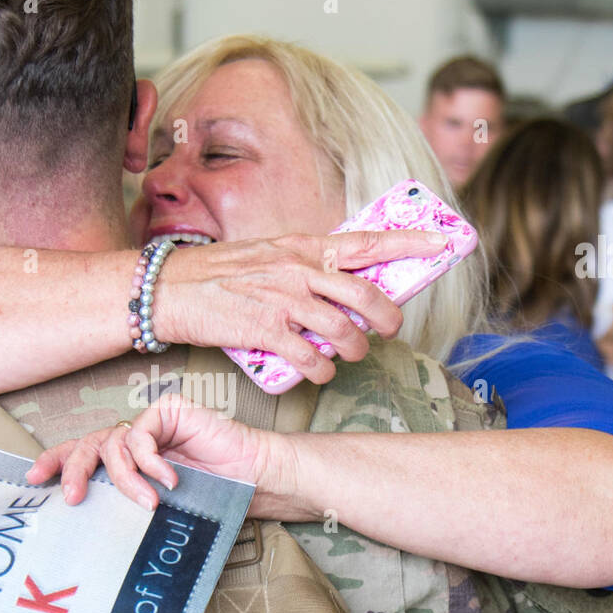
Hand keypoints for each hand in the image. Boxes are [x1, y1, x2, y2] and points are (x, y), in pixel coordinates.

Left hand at [24, 393, 292, 513]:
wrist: (255, 481)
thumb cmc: (212, 500)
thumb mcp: (157, 508)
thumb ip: (124, 501)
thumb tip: (82, 515)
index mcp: (126, 460)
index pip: (82, 454)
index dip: (55, 461)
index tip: (33, 478)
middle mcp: (134, 439)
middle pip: (86, 444)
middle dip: (73, 469)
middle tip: (73, 498)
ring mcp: (151, 423)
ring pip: (112, 443)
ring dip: (125, 478)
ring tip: (149, 502)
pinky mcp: (169, 410)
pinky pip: (141, 434)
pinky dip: (150, 461)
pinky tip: (171, 479)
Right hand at [150, 228, 449, 383]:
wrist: (168, 289)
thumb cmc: (217, 274)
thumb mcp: (266, 254)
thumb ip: (304, 265)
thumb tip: (340, 283)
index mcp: (302, 246)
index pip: (367, 240)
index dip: (411, 241)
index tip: (444, 241)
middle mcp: (298, 270)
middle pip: (367, 295)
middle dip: (389, 318)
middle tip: (390, 329)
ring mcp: (283, 301)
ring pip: (344, 332)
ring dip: (355, 350)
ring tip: (349, 355)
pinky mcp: (265, 332)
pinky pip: (311, 359)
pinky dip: (321, 371)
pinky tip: (318, 371)